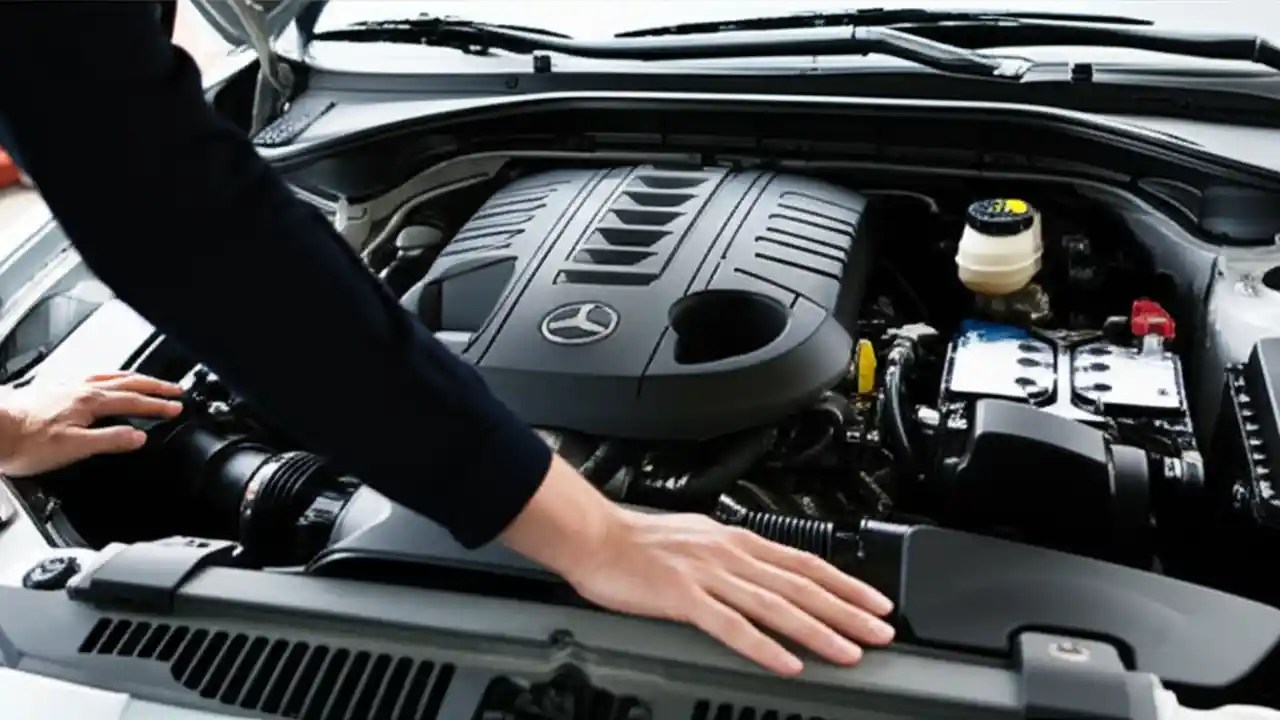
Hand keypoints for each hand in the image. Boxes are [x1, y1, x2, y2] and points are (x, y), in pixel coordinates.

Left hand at [0, 371, 183, 476]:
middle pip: (128, 383)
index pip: (135, 401)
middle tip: (175, 389)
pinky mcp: (55, 390)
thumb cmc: (26, 442)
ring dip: (135, 379)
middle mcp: (81, 389)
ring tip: (149, 382)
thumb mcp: (74, 447)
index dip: (158, 405)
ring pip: (111, 376)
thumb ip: (110, 440)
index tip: (177, 407)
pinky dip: (111, 378)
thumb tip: (139, 437)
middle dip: (155, 386)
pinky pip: (93, 377)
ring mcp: (68, 387)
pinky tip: (106, 382)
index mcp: (90, 401)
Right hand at [501, 455, 895, 675]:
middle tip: (881, 631)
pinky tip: (787, 662)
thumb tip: (762, 572)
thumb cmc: (637, 542)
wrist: (592, 536)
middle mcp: (730, 554)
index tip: (875, 601)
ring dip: (818, 630)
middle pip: (801, 584)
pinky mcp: (684, 597)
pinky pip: (731, 626)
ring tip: (848, 651)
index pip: (804, 561)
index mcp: (736, 540)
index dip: (845, 583)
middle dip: (847, 610)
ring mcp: (709, 575)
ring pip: (776, 606)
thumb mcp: (697, 539)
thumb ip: (731, 557)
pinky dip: (764, 646)